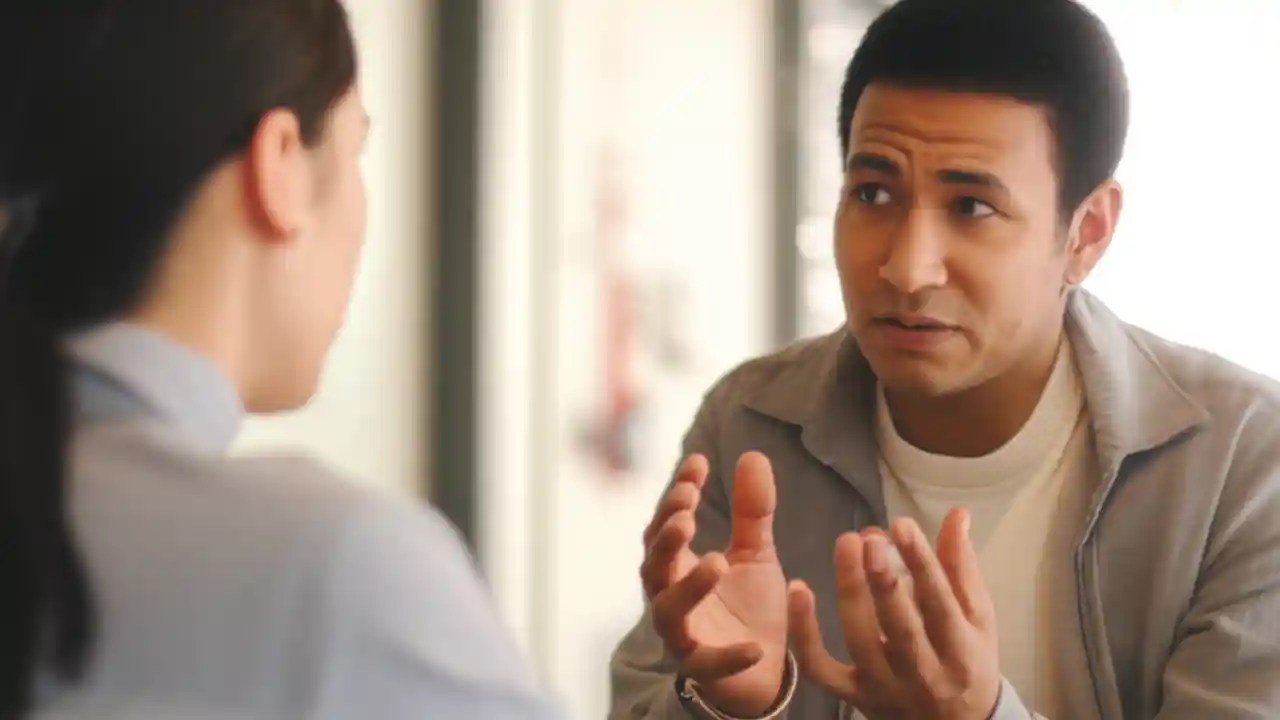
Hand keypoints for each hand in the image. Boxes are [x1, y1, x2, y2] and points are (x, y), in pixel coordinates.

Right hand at [640, 451, 788, 716]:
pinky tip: (752, 647)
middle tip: (687, 510)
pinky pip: (707, 664)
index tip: (698, 463)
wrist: (765, 669)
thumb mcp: (755, 553)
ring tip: (716, 561)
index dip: (678, 493)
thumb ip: (753, 511)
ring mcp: (683, 634)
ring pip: (669, 610)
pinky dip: (727, 656)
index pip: (668, 522)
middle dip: (666, 536)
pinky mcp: (703, 670)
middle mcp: (670, 596)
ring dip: (688, 585)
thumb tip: (753, 454)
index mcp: (679, 564)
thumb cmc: (748, 607)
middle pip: (654, 563)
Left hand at [788, 509, 999, 719]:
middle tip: (869, 538)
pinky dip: (805, 634)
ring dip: (850, 591)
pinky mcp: (853, 697)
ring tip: (846, 544)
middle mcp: (924, 674)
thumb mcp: (977, 616)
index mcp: (961, 651)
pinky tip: (798, 589)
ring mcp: (884, 687)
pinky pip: (821, 668)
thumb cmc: (967, 660)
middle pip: (900, 627)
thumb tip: (958, 513)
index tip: (902, 525)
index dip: (922, 563)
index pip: (940, 604)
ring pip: (861, 640)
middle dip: (884, 582)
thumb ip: (960, 566)